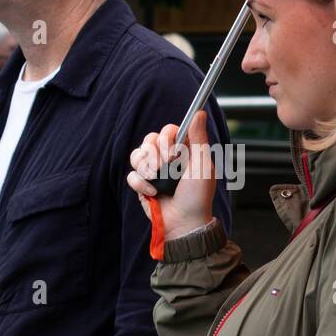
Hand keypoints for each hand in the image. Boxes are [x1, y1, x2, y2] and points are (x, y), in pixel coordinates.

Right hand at [126, 109, 216, 240]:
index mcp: (182, 151)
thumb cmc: (198, 196)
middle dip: (157, 153)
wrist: (185, 223)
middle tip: (168, 166)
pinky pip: (132, 175)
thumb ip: (199, 138)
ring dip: (147, 166)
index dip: (167, 137)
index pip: (167, 130)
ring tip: (158, 178)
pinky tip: (154, 193)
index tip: (175, 151)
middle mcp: (166, 158)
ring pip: (137, 154)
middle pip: (149, 139)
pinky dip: (142, 184)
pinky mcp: (142, 185)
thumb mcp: (203, 164)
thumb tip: (199, 112)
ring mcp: (152, 171)